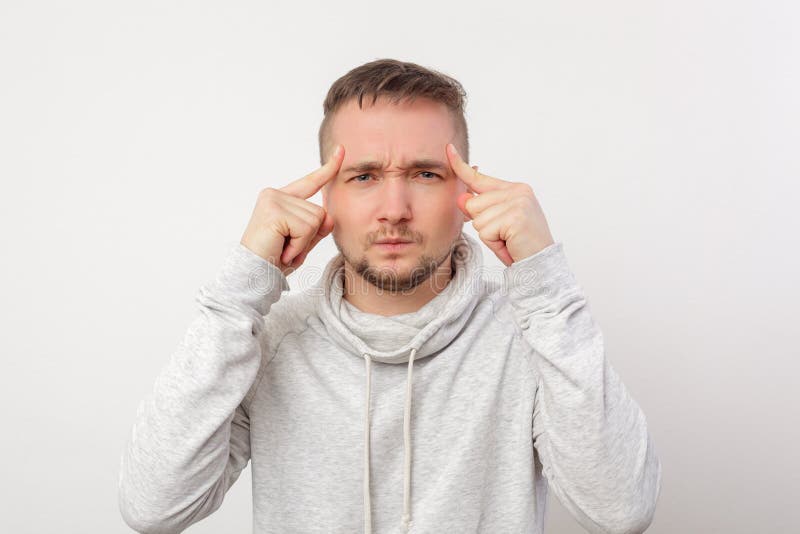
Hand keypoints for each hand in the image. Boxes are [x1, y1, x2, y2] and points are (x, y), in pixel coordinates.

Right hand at [240, 145, 344, 276]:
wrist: (253, 276)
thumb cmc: (274, 261)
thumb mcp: (302, 243)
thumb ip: (317, 228)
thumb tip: (330, 216)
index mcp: (282, 199)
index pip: (311, 182)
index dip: (328, 168)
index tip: (342, 150)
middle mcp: (275, 194)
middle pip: (319, 211)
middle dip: (308, 237)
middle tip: (286, 248)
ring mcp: (273, 200)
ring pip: (315, 220)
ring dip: (303, 243)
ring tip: (283, 249)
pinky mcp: (274, 211)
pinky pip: (306, 228)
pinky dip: (298, 245)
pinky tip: (281, 250)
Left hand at [446, 143, 554, 265]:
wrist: (541, 264)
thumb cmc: (519, 245)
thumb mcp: (494, 225)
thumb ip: (478, 209)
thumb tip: (461, 198)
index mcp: (513, 189)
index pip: (479, 178)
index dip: (461, 166)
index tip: (448, 148)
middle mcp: (517, 191)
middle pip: (473, 203)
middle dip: (483, 224)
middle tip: (504, 235)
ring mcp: (518, 202)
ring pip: (478, 218)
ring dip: (489, 235)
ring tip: (508, 240)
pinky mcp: (516, 216)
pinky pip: (485, 231)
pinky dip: (493, 243)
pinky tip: (510, 243)